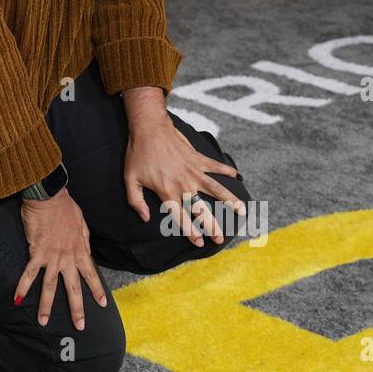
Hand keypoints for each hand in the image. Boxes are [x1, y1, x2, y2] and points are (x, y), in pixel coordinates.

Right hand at [16, 188, 106, 330]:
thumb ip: (84, 239)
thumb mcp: (81, 223)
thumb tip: (86, 250)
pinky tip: (16, 299)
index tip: (102, 304)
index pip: (91, 274)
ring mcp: (52, 257)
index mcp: (80, 250)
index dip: (97, 290)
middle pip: (73, 287)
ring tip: (44, 322)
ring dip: (46, 305)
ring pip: (50, 286)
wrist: (49, 196)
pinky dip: (22, 287)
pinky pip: (29, 273)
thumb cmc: (65, 206)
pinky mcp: (36, 252)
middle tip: (80, 326)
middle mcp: (68, 257)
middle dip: (77, 309)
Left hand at [122, 108, 243, 246]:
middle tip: (220, 239)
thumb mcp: (130, 179)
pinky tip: (238, 176)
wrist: (150, 128)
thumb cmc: (138, 154)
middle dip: (212, 226)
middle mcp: (183, 185)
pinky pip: (216, 166)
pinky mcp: (198, 158)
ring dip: (230, 201)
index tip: (200, 243)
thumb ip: (136, 202)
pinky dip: (227, 170)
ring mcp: (193, 171)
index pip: (181, 217)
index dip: (191, 232)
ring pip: (216, 190)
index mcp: (167, 192)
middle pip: (201, 210)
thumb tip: (145, 219)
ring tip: (243, 212)